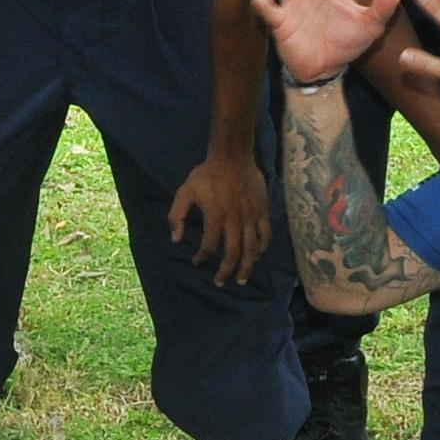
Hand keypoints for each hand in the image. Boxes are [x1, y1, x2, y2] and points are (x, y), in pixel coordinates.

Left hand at [166, 149, 267, 282]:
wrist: (233, 156)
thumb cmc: (207, 174)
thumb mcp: (185, 191)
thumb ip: (176, 216)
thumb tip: (174, 239)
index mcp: (215, 217)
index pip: (209, 246)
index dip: (202, 257)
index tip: (197, 262)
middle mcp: (235, 221)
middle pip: (232, 253)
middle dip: (226, 271)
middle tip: (220, 283)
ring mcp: (251, 217)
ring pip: (251, 249)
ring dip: (246, 267)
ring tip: (241, 279)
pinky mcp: (262, 211)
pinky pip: (265, 235)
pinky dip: (262, 248)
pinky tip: (257, 256)